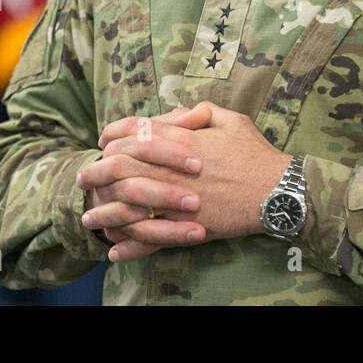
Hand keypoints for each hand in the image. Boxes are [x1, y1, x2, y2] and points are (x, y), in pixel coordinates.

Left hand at [85, 102, 293, 261]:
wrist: (278, 192)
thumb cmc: (255, 154)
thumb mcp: (230, 119)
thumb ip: (197, 112)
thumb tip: (172, 114)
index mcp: (182, 140)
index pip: (135, 133)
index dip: (113, 136)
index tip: (102, 142)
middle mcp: (174, 170)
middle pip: (123, 167)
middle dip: (97, 172)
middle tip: (83, 178)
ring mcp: (179, 201)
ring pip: (130, 205)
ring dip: (105, 211)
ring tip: (89, 218)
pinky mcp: (187, 227)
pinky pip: (151, 238)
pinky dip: (130, 246)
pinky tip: (114, 250)